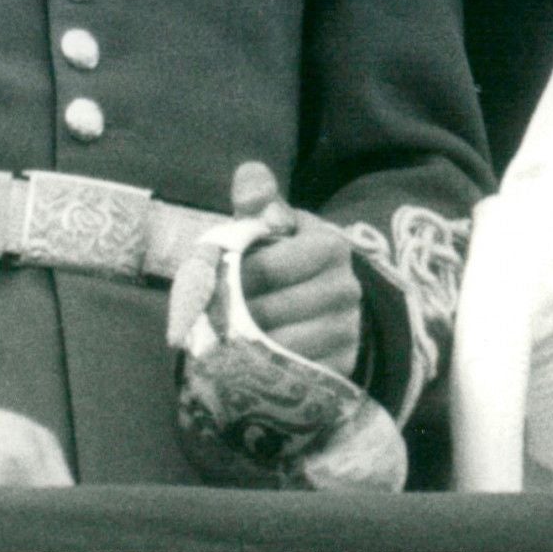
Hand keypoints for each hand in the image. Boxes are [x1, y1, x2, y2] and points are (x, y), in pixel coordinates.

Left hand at [231, 160, 362, 380]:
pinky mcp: (340, 367)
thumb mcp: (276, 225)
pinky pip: (293, 376)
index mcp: (330, 246)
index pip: (265, 268)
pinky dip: (264, 373)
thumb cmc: (288, 256)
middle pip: (269, 312)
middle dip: (231, 317)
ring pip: (279, 348)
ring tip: (220, 343)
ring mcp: (346, 331)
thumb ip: (259, 199)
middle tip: (206, 320)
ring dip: (244, 349)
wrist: (330, 300)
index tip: (212, 284)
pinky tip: (244, 365)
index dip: (231, 278)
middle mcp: (346, 289)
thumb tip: (248, 175)